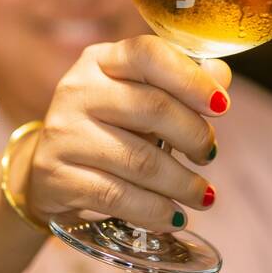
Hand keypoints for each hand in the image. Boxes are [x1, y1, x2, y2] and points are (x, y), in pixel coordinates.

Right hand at [20, 35, 229, 231]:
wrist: (50, 171)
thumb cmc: (108, 129)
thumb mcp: (140, 98)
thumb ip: (182, 84)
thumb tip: (221, 75)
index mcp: (101, 61)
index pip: (148, 55)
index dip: (191, 79)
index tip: (222, 106)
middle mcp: (78, 90)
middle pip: (152, 108)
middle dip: (194, 136)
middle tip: (208, 155)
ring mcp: (63, 134)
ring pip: (139, 160)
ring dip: (181, 184)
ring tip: (202, 196)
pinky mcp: (56, 176)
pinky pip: (117, 196)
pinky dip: (154, 211)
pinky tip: (173, 217)